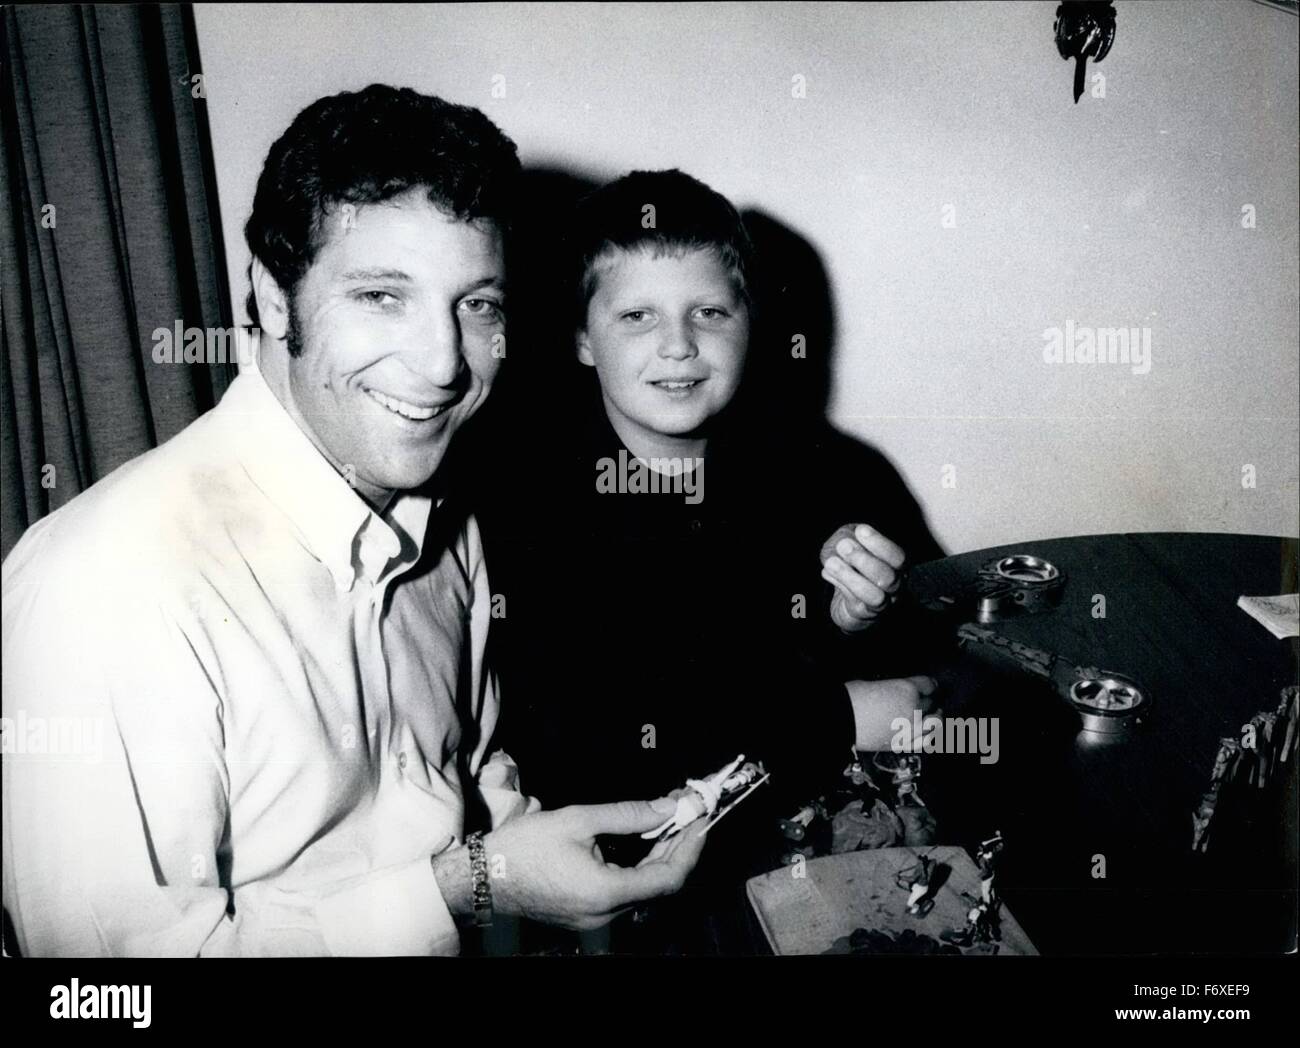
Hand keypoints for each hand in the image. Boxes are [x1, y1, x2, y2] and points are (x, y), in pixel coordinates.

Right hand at [478, 799, 706, 930]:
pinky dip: (643, 867)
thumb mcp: (577, 820)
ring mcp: (597, 921)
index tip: (701, 819)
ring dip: (663, 855)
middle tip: (688, 811)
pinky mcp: (589, 916)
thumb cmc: (523, 848)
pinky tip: (647, 841)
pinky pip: (628, 893)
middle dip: (679, 845)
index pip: (669, 877)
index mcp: (606, 894)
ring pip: (646, 890)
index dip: (690, 848)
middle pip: (661, 885)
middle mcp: (607, 916)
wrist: (482, 879)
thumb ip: (627, 815)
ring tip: (671, 819)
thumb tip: (666, 807)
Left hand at [820, 524, 905, 632]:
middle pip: (888, 577)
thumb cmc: (857, 570)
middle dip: (863, 559)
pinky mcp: (863, 615)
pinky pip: (854, 601)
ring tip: (830, 562)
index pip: (898, 557)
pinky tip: (827, 572)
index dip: (880, 544)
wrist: (852, 606)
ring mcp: (881, 604)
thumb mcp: (857, 551)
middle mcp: (895, 587)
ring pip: (874, 595)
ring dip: (849, 576)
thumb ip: (853, 541)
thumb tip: (843, 538)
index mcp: (898, 568)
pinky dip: (839, 585)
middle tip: (842, 545)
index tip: (860, 530)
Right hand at [845, 676, 938, 750]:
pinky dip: (928, 736)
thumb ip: (894, 689)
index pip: (929, 686)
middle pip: (932, 704)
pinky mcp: (901, 744)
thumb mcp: (876, 684)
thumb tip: (897, 693)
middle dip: (931, 701)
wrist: (840, 720)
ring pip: (934, 725)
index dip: (931, 685)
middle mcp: (914, 709)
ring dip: (935, 719)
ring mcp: (910, 729)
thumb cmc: (852, 697)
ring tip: (934, 717)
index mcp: (907, 689)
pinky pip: (923, 741)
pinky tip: (927, 733)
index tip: (931, 686)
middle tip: (930, 700)